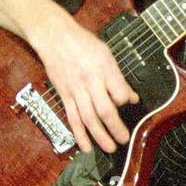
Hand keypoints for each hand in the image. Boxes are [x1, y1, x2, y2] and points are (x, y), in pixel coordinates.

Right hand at [30, 8, 139, 153]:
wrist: (54, 37)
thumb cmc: (83, 43)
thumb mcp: (106, 54)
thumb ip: (118, 77)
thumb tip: (131, 97)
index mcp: (103, 68)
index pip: (119, 92)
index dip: (126, 100)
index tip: (131, 104)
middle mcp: (90, 81)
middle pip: (104, 110)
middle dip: (116, 128)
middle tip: (124, 139)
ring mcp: (75, 90)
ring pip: (88, 119)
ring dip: (100, 136)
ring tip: (110, 148)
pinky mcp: (65, 96)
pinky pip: (73, 118)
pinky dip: (80, 135)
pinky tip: (86, 147)